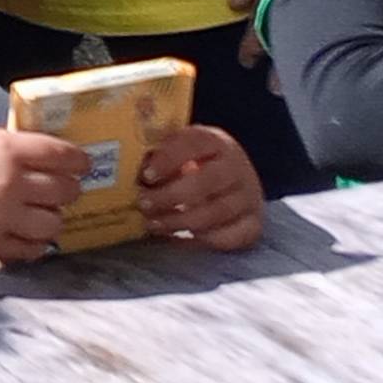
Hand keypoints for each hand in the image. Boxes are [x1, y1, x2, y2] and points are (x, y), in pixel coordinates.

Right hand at [0, 121, 85, 262]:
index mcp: (6, 149)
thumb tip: (39, 154)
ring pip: (54, 224)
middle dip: (69, 187)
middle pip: (65, 190)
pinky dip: (36, 244)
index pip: (63, 155)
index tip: (82, 162)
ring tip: (44, 210)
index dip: (79, 160)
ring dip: (54, 216)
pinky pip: (29, 250)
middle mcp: (9, 184)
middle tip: (63, 185)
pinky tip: (29, 233)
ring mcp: (0, 216)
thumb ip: (8, 144)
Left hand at [139, 124, 266, 248]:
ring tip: (152, 224)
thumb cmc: (197, 166)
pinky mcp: (253, 224)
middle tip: (143, 203)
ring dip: (179, 221)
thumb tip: (129, 169)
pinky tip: (180, 239)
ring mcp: (249, 196)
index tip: (147, 174)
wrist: (237, 182)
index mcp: (217, 141)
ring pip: (215, 212)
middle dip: (170, 195)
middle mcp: (237, 166)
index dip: (169, 158)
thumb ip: (160, 155)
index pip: (195, 142)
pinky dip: (203, 240)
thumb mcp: (182, 151)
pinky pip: (230, 236)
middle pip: (206, 181)